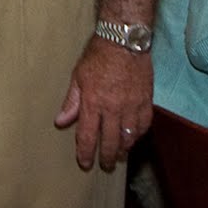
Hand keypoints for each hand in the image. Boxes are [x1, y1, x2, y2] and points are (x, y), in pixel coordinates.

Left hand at [54, 38, 151, 171]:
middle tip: (104, 166)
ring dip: (123, 149)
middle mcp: (113, 108)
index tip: (84, 164)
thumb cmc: (97, 56)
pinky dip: (138, 135)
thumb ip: (71, 102)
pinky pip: (144, 126)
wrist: (123, 41)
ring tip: (118, 156)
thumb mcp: (77, 77)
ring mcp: (132, 106)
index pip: (87, 136)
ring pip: (129, 138)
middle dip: (106, 157)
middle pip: (110, 142)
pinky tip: (133, 139)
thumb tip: (60, 122)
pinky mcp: (146, 102)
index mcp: (93, 102)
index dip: (85, 153)